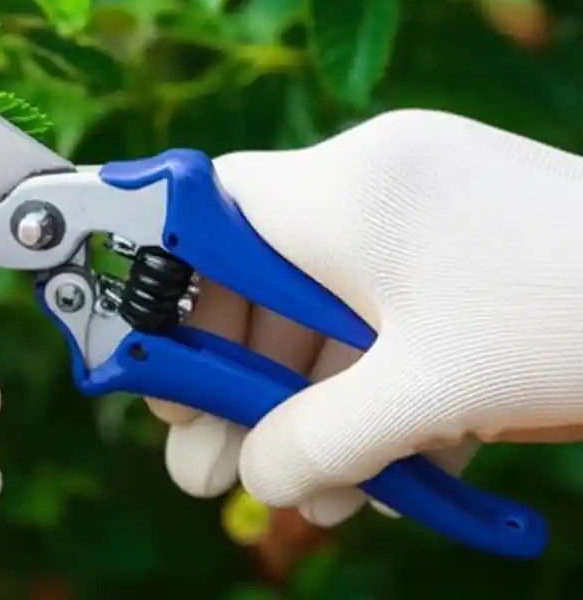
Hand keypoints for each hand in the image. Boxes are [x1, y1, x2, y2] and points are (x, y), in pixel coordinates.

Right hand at [150, 109, 582, 526]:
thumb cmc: (575, 321)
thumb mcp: (427, 398)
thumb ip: (315, 441)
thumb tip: (254, 479)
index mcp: (345, 190)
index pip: (203, 210)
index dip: (159, 289)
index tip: (145, 362)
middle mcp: (377, 186)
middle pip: (259, 279)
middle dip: (234, 383)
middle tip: (205, 465)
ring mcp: (430, 220)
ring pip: (329, 315)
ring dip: (308, 408)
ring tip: (297, 497)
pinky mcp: (474, 259)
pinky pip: (391, 324)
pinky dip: (375, 396)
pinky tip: (371, 479)